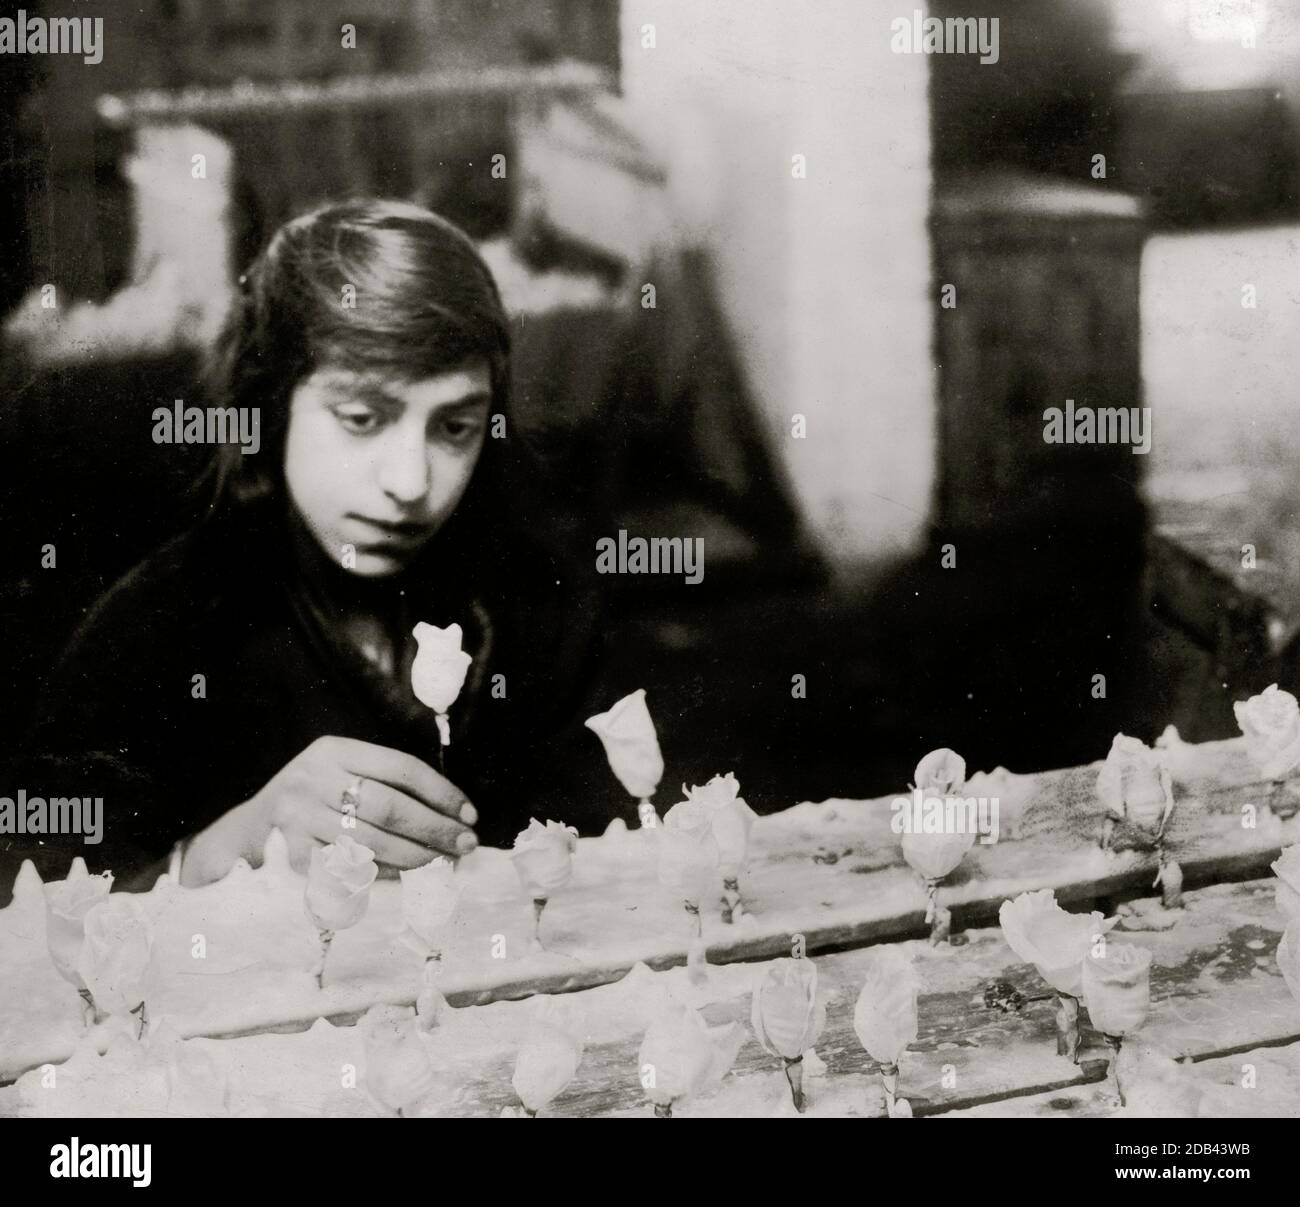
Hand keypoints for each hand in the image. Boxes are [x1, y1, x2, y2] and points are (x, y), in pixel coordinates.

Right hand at [182, 737, 476, 884]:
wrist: (248, 832)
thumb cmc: (315, 802)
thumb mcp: (340, 775)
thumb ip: (386, 784)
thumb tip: (453, 814)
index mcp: (335, 751)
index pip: (401, 768)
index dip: (441, 792)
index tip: (469, 814)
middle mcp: (313, 778)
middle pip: (389, 805)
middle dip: (434, 828)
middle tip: (465, 845)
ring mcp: (298, 817)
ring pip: (371, 841)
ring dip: (415, 856)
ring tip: (442, 863)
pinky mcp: (290, 854)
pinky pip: (349, 870)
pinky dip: (382, 877)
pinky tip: (405, 879)